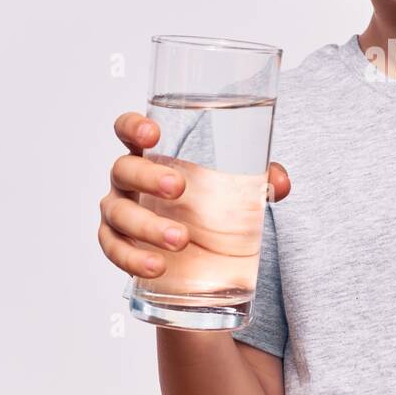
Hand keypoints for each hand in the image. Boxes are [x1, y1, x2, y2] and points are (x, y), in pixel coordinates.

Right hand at [98, 111, 291, 279]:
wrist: (194, 245)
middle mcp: (127, 180)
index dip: (132, 126)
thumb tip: (280, 183)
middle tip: (179, 188)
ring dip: (147, 226)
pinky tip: (155, 267)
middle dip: (148, 177)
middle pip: (124, 170)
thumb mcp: (232, 185)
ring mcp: (118, 211)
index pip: (128, 130)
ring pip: (118, 214)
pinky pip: (115, 249)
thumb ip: (258, 178)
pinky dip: (132, 258)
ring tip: (180, 240)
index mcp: (150, 154)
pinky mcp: (117, 243)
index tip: (152, 134)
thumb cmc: (205, 200)